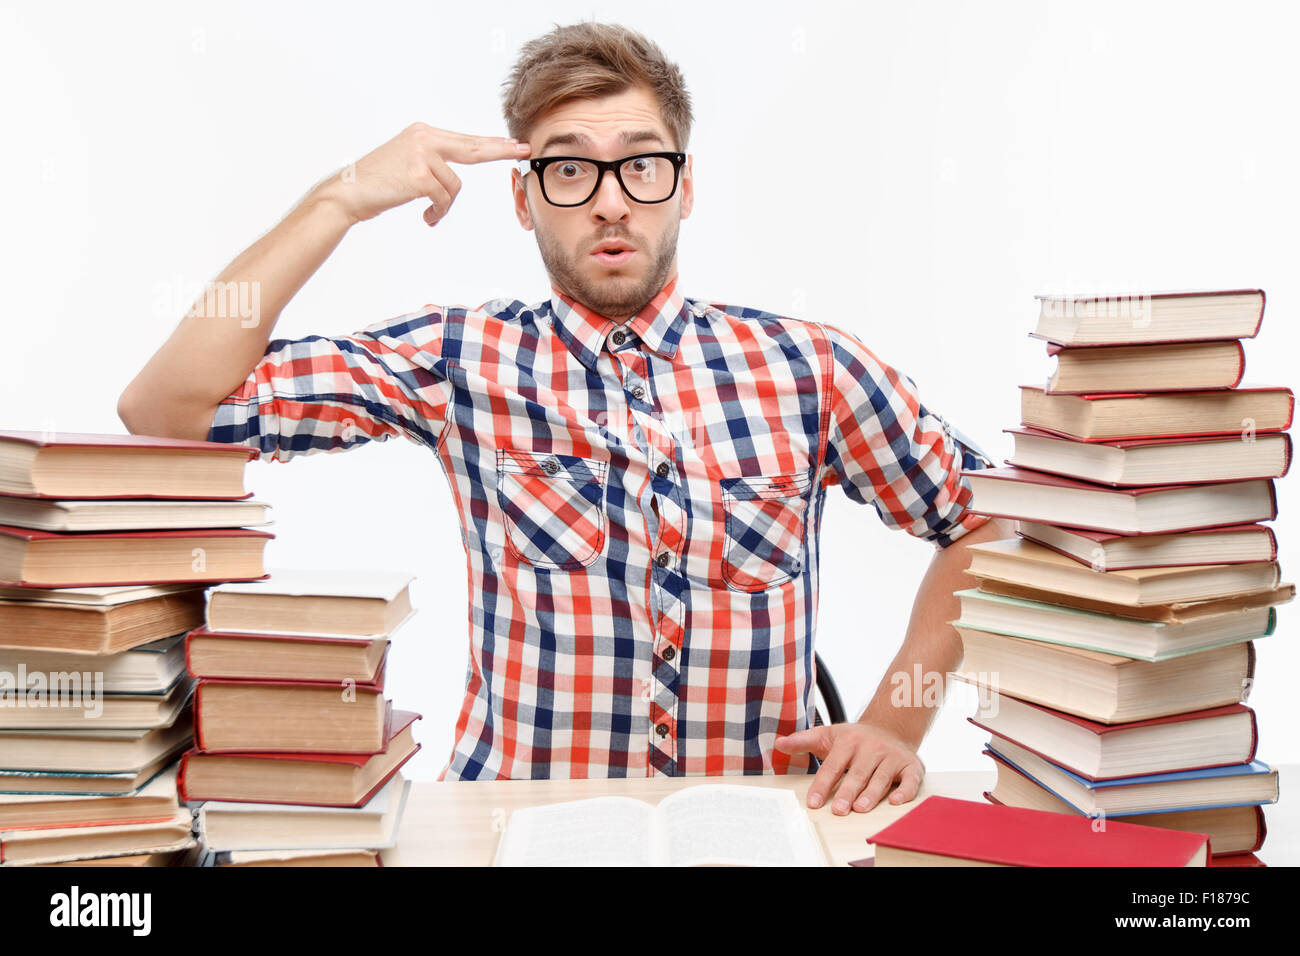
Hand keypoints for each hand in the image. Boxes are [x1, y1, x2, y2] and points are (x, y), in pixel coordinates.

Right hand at [324, 123, 530, 226]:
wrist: (349, 192)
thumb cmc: (378, 183)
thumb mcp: (408, 163)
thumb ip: (433, 161)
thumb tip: (456, 172)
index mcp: (423, 133)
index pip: (466, 140)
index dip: (492, 143)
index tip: (514, 143)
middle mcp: (424, 137)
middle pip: (473, 148)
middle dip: (500, 150)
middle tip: (523, 149)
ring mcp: (421, 154)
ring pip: (454, 186)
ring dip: (444, 205)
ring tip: (428, 211)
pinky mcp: (419, 174)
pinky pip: (443, 199)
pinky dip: (437, 212)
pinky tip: (425, 217)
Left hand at [774, 722, 924, 814]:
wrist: (890, 726)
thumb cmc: (855, 738)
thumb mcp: (827, 735)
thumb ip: (803, 740)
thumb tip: (779, 743)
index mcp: (849, 741)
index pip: (832, 765)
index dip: (822, 784)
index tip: (813, 802)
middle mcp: (871, 748)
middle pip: (857, 773)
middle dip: (847, 792)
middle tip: (838, 810)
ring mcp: (891, 756)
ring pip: (881, 777)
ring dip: (872, 794)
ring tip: (860, 809)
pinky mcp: (911, 765)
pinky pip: (909, 780)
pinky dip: (905, 791)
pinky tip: (895, 802)